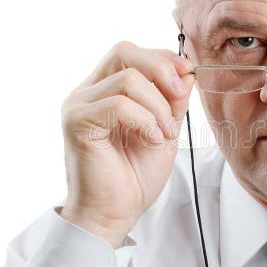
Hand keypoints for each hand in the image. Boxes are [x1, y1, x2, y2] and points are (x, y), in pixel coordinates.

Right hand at [59, 41, 194, 247]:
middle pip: (124, 50)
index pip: (131, 53)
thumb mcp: (164, 129)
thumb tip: (187, 69)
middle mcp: (86, 92)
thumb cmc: (134, 178)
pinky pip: (118, 104)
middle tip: (180, 96)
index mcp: (104, 90)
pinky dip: (144, 120)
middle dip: (161, 68)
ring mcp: (78, 106)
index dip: (163, 58)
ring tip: (165, 134)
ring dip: (157, 106)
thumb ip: (172, 100)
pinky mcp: (77, 123)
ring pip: (127, 79)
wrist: (113, 215)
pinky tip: (152, 140)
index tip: (188, 75)